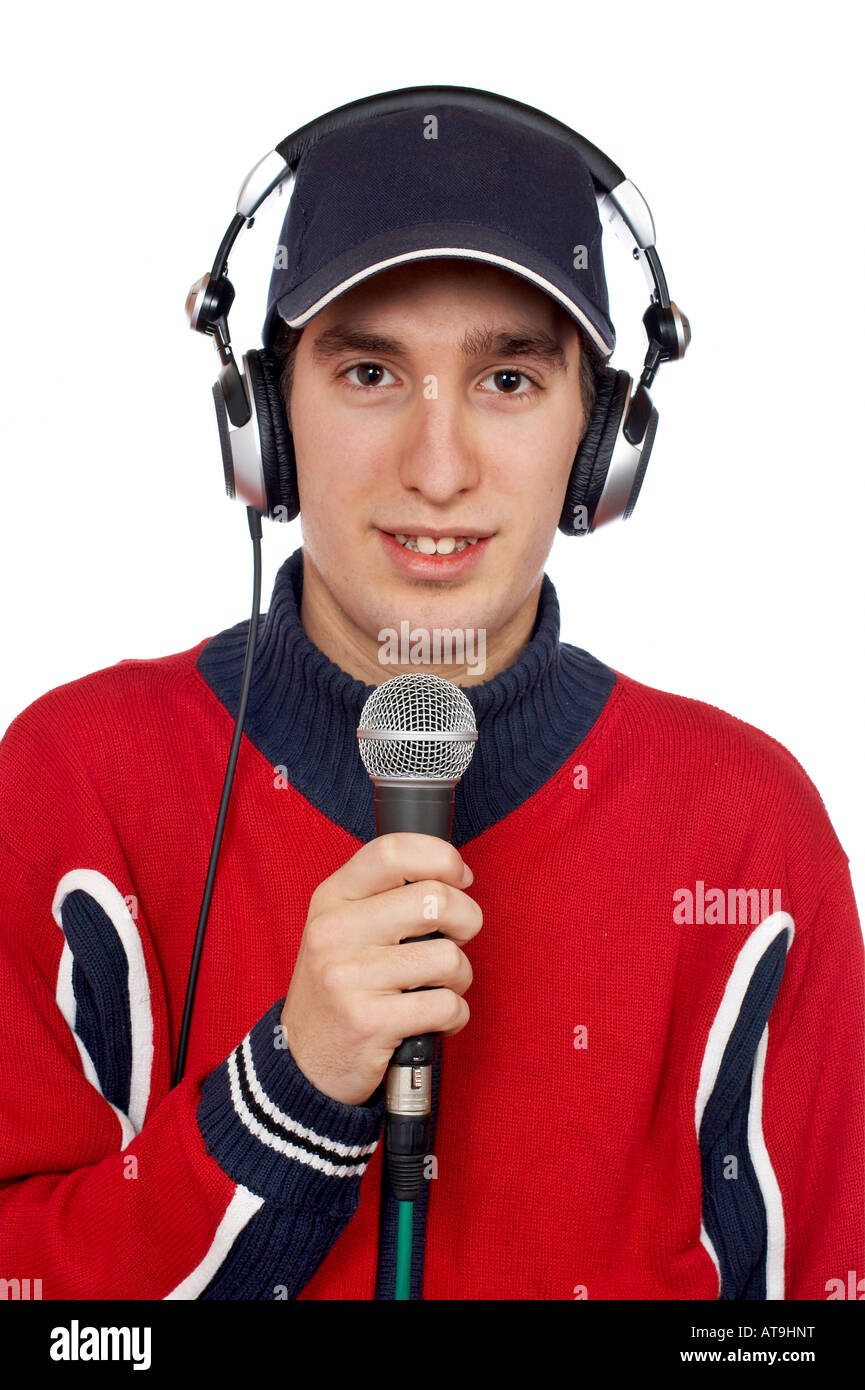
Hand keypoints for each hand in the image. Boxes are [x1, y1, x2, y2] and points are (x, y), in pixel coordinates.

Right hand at [279, 832, 480, 1105]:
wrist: (303, 1060)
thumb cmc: (339, 986)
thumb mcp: (341, 926)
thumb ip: (385, 894)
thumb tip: (454, 874)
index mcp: (332, 899)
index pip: (392, 851)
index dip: (441, 857)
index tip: (460, 877)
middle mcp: (335, 932)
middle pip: (435, 899)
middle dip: (467, 920)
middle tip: (456, 939)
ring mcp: (349, 978)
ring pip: (449, 957)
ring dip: (459, 978)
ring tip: (436, 988)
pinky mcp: (369, 1022)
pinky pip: (446, 1006)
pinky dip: (454, 1016)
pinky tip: (433, 1020)